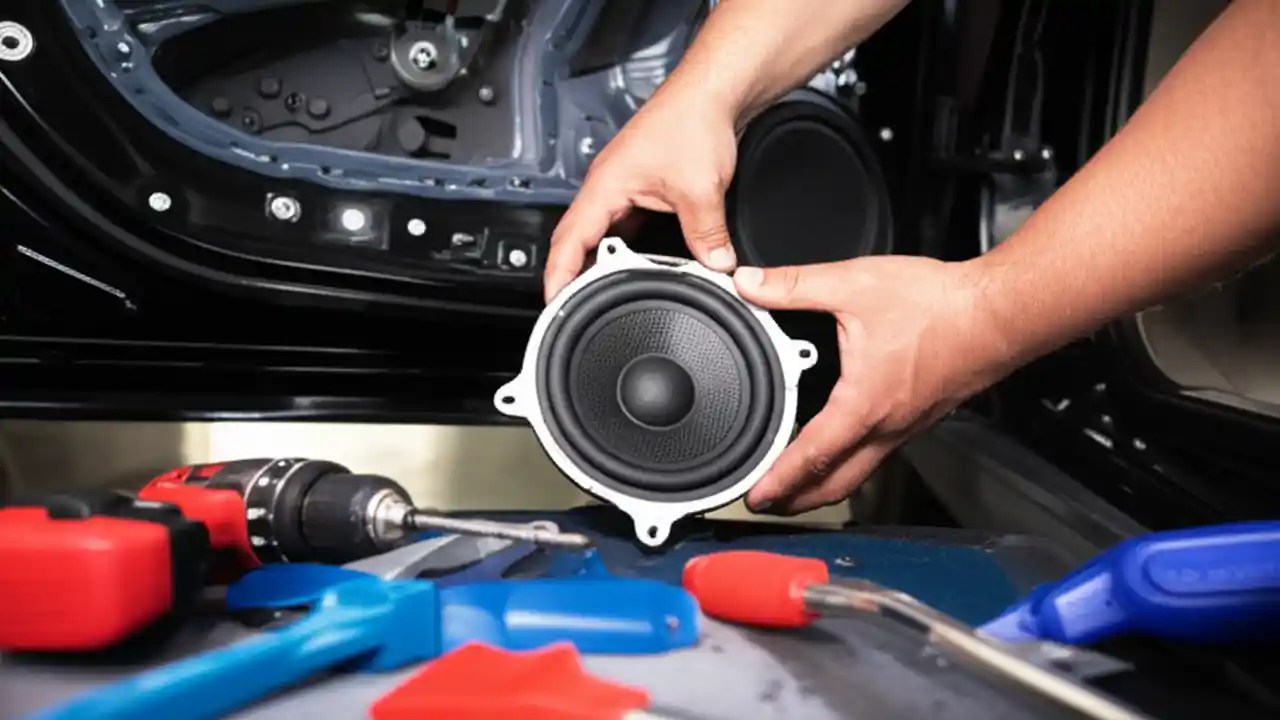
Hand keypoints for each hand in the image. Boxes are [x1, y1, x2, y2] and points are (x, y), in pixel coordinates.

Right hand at [543, 87, 740, 302]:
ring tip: (601, 292)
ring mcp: (624, 186)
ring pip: (602, 233)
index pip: (569, 240)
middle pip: (576, 239)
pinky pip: (626, 224)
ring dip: (601, 260)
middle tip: (571, 306)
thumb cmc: (693, 120)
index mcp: (605, 185)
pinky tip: (639, 262)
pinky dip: (627, 247)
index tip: (553, 303)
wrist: (712, 92)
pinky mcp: (644, 186)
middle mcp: (607, 185)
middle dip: (571, 273)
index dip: (558, 275)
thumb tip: (714, 266)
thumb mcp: (700, 190)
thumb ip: (707, 236)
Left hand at [736, 256, 1009, 514]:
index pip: (811, 456)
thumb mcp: (853, 284)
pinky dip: (852, 461)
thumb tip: (749, 283)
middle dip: (799, 500)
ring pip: (859, 472)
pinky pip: (880, 452)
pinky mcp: (921, 417)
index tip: (755, 497)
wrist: (1001, 312)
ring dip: (825, 484)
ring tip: (798, 483)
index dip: (779, 480)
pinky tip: (843, 442)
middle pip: (836, 484)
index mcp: (863, 404)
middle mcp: (887, 426)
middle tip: (768, 504)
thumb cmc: (939, 305)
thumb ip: (794, 284)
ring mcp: (907, 427)